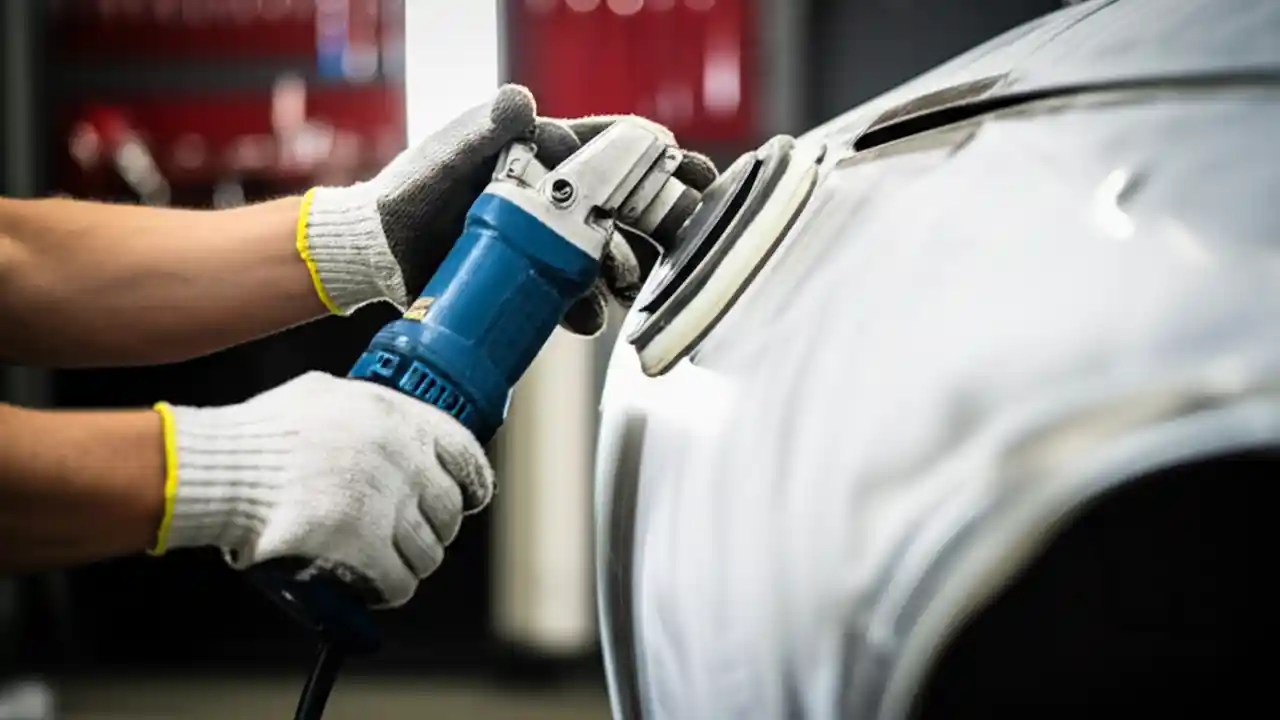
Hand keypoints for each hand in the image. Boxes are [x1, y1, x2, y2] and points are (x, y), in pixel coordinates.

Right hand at [156, 372, 493, 607]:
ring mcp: (385, 503)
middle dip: (436, 527)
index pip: (466, 454)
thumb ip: (365, 408)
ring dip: (413, 562)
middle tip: (414, 534)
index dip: (473, 482)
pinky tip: (377, 589)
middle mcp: (402, 458)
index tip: (470, 497)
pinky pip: (400, 581)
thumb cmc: (262, 432)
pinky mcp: (363, 544)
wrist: (223, 469)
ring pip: (429, 551)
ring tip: (392, 562)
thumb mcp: (324, 394)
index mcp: (397, 416)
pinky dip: (392, 590)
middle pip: (448, 510)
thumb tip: (383, 420)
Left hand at [299, 84, 717, 334]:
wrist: (380, 255)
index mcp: (539, 154)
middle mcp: (550, 195)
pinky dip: (583, 306)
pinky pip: (570, 292)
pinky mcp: (532, 277)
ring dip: (622, 268)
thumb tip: (522, 100)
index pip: (606, 146)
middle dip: (658, 216)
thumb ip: (486, 131)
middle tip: (688, 231)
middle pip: (620, 203)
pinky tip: (589, 317)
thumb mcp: (449, 158)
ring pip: (601, 252)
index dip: (650, 154)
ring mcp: (544, 239)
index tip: (684, 162)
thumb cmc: (412, 192)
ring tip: (628, 284)